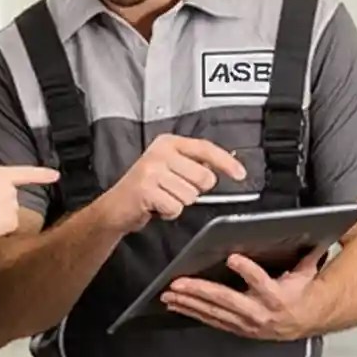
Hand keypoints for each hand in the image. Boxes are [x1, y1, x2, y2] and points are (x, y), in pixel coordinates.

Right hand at [99, 134, 245, 232]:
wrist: (115, 207)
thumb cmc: (146, 188)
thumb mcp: (170, 167)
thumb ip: (194, 164)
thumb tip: (224, 166)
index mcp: (169, 143)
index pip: (205, 148)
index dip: (226, 162)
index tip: (241, 174)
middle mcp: (160, 153)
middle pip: (203, 176)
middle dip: (194, 190)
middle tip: (174, 190)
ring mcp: (151, 171)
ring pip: (191, 195)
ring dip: (179, 203)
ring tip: (163, 198)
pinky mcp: (146, 190)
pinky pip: (176, 207)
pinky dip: (169, 213)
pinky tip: (156, 207)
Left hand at [161, 246, 326, 340]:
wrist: (305, 321)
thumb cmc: (301, 292)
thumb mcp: (306, 271)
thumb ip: (305, 253)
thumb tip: (310, 229)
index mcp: (277, 296)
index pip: (261, 281)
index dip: (247, 270)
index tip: (233, 258)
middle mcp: (259, 312)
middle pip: (227, 300)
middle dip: (200, 291)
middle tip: (179, 282)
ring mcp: (246, 323)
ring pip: (214, 312)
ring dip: (189, 302)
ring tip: (170, 293)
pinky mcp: (237, 328)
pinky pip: (211, 320)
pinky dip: (192, 312)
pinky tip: (178, 304)